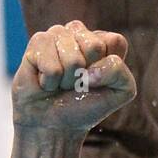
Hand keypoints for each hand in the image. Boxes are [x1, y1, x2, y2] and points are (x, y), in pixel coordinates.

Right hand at [12, 20, 134, 135]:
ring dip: (68, 80)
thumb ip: (120, 73)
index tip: (98, 81)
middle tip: (77, 84)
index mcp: (104, 41)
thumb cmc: (86, 105)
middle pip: (94, 47)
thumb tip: (90, 69)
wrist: (54, 124)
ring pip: (73, 59)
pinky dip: (50, 82)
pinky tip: (46, 81)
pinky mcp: (38, 42)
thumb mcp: (120, 92)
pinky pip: (51, 67)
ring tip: (61, 83)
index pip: (115, 42)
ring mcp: (58, 34)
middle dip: (86, 75)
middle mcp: (80, 33)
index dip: (107, 68)